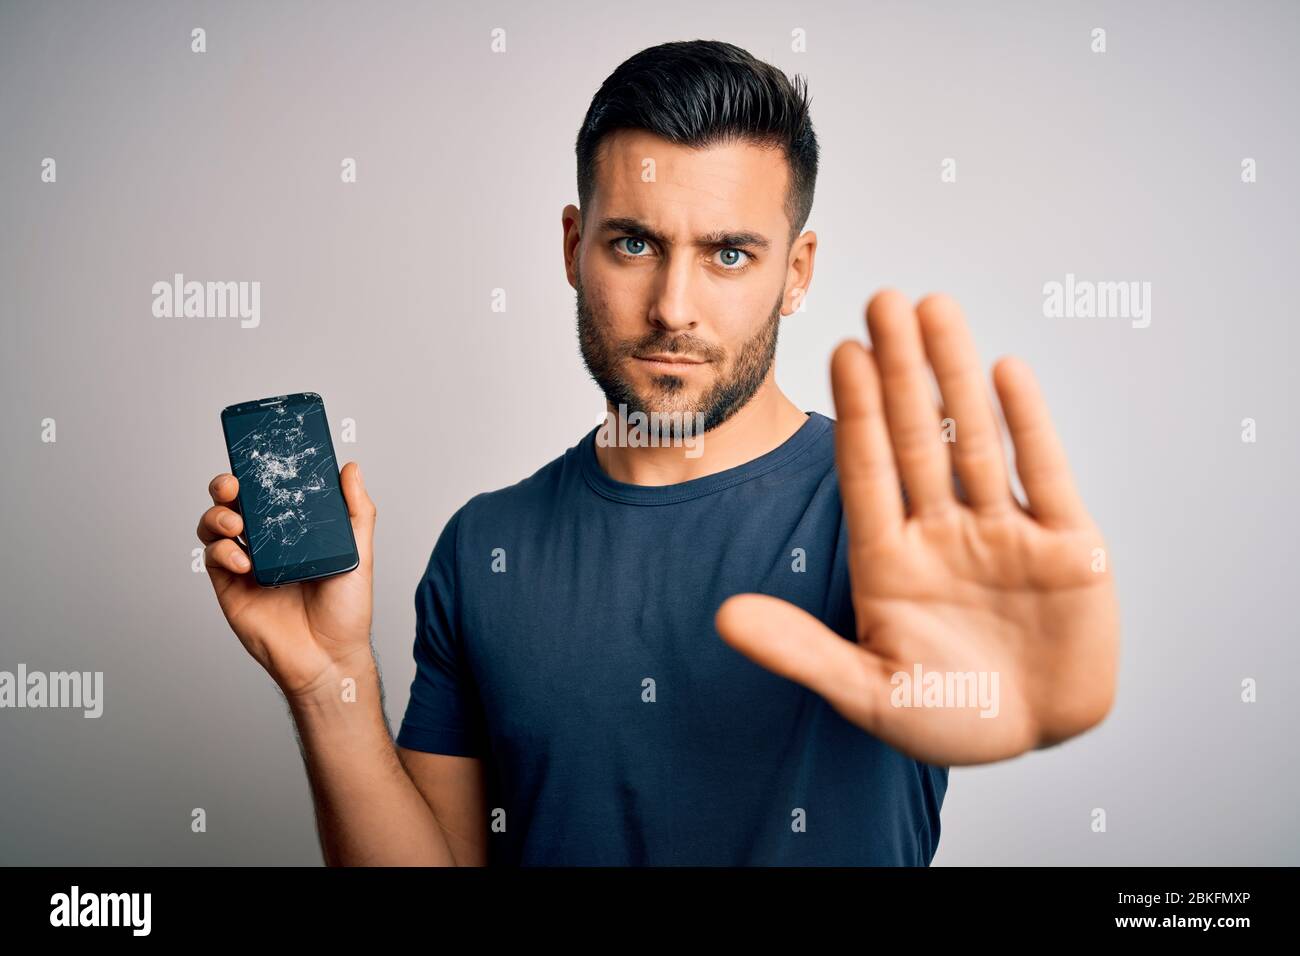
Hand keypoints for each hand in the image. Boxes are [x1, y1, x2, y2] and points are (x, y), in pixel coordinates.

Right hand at [197, 462, 376, 699]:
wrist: (328, 657)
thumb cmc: (346, 609)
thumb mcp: (359, 552)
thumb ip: (355, 510)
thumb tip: (349, 467)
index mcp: (294, 529)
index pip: (270, 491)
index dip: (258, 472)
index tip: (257, 456)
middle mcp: (267, 541)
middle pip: (234, 501)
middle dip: (225, 485)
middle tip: (234, 486)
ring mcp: (245, 562)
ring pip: (214, 524)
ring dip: (218, 515)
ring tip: (236, 523)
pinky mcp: (229, 586)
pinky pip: (214, 557)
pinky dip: (222, 551)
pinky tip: (244, 561)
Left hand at [715, 290, 1118, 765]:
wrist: (1035, 737)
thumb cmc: (948, 718)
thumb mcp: (868, 692)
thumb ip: (800, 651)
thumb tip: (723, 617)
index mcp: (889, 560)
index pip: (867, 470)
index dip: (857, 411)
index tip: (840, 349)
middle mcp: (942, 533)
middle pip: (917, 438)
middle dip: (900, 371)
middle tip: (882, 299)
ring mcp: (1004, 534)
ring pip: (976, 441)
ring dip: (957, 376)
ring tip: (936, 308)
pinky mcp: (1067, 547)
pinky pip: (1044, 475)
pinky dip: (1027, 426)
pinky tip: (1004, 371)